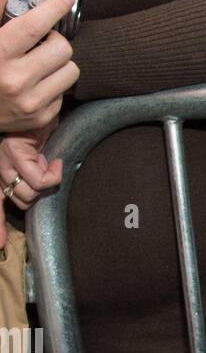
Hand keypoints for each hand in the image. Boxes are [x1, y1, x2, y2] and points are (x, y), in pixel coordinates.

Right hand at [0, 0, 79, 131]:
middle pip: (62, 48)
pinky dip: (54, 85)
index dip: (54, 8)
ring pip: (70, 71)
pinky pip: (64, 93)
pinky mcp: (41, 118)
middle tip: (44, 41)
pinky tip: (38, 83)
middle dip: (56, 40)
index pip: (34, 25)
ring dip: (60, 64)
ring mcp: (31, 102)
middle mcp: (17, 80)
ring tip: (43, 63)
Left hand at [0, 123, 62, 249]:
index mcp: (2, 173)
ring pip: (30, 192)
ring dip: (47, 182)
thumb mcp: (39, 162)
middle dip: (40, 193)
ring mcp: (3, 159)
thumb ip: (38, 177)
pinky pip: (38, 180)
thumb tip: (46, 191)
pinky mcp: (13, 151)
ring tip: (50, 164)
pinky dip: (53, 174)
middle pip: (22, 201)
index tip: (0, 244)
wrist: (42, 108)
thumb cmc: (41, 132)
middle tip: (48, 172)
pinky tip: (54, 161)